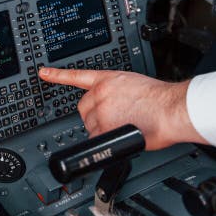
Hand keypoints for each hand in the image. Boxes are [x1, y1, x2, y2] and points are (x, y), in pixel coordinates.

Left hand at [38, 67, 207, 150]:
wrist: (171, 108)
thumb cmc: (162, 100)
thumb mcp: (135, 84)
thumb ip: (119, 91)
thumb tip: (117, 104)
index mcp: (107, 79)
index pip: (76, 76)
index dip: (57, 75)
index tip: (43, 73)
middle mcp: (100, 93)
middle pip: (83, 108)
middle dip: (94, 115)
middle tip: (113, 119)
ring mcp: (100, 110)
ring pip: (89, 125)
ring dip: (100, 129)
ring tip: (122, 127)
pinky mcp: (104, 127)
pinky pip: (95, 139)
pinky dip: (103, 142)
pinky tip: (117, 138)